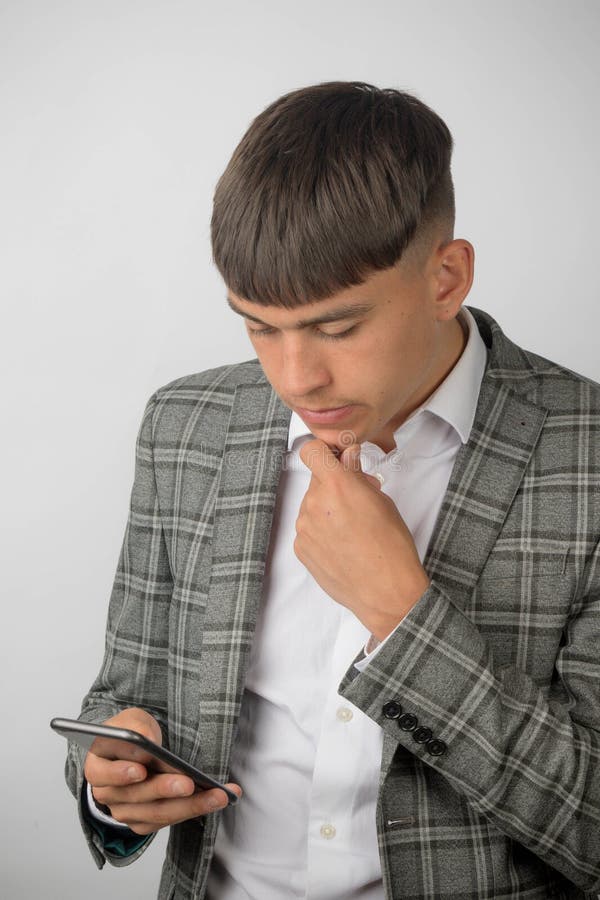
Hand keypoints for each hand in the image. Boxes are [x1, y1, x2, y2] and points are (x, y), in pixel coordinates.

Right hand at [84, 707, 241, 835]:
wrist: (134, 750)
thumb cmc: (131, 733)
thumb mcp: (132, 720)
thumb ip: (136, 728)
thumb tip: (145, 741)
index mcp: (97, 766)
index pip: (103, 773)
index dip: (120, 773)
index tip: (140, 770)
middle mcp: (107, 793)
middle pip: (136, 795)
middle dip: (165, 789)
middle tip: (189, 783)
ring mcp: (124, 810)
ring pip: (156, 812)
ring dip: (189, 805)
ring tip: (216, 794)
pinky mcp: (142, 821)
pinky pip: (167, 820)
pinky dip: (192, 810)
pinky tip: (214, 799)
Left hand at [295, 440, 429, 639]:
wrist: (386, 592)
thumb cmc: (392, 546)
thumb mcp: (382, 501)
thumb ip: (358, 476)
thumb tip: (347, 458)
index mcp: (337, 485)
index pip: (311, 451)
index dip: (324, 453)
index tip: (336, 460)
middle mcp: (314, 504)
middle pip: (316, 480)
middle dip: (335, 485)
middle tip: (358, 500)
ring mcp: (304, 528)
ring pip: (312, 505)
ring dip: (327, 509)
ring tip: (352, 529)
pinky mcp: (301, 548)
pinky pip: (309, 529)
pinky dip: (322, 531)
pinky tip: (343, 546)